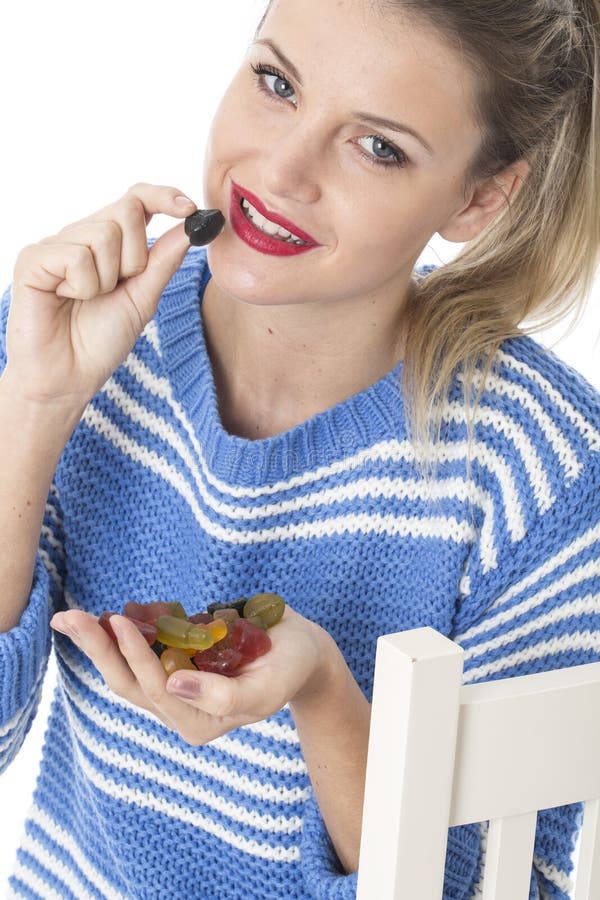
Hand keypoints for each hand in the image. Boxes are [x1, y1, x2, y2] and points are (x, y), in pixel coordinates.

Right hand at [5, 183, 195, 412]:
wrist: (69, 376)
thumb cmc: (100, 341)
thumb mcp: (143, 298)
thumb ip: (163, 261)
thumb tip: (191, 226)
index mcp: (109, 242)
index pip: (137, 199)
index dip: (163, 196)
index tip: (189, 209)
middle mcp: (82, 235)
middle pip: (126, 210)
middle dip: (135, 256)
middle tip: (115, 288)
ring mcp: (56, 245)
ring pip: (103, 234)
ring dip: (106, 278)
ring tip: (87, 300)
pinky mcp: (32, 259)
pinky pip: (76, 256)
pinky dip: (81, 286)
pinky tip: (65, 300)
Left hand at [49, 604, 334, 743]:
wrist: (300, 652)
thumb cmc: (288, 668)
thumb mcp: (266, 687)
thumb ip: (223, 696)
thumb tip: (174, 687)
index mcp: (200, 723)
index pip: (155, 689)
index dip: (134, 655)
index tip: (118, 620)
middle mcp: (181, 711)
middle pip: (128, 683)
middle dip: (98, 650)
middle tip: (68, 618)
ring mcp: (175, 690)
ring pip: (126, 671)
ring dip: (99, 644)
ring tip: (72, 618)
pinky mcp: (174, 668)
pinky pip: (139, 655)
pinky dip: (119, 638)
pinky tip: (101, 620)